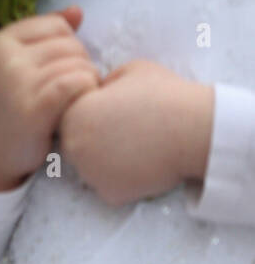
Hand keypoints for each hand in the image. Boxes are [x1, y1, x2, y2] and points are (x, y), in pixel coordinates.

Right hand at [0, 7, 99, 191]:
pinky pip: (78, 83)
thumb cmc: (15, 102)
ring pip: (80, 64)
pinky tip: (72, 108)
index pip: (58, 25)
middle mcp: (5, 56)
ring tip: (68, 101)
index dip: (68, 46)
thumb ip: (48, 35)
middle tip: (64, 91)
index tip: (53, 70)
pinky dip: (84, 95)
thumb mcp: (22, 62)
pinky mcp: (33, 105)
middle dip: (79, 66)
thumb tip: (77, 10)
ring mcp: (17, 81)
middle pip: (72, 45)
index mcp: (1, 40)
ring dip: (86, 84)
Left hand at [59, 59, 213, 206]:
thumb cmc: (165, 95)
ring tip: (138, 151)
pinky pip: (111, 189)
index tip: (117, 116)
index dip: (92, 118)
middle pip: (77, 147)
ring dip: (108, 164)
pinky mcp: (109, 193)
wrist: (194, 128)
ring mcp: (89, 172)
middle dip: (95, 143)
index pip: (69, 121)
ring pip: (92, 170)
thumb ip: (105, 81)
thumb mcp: (129, 71)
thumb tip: (100, 88)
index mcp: (71, 114)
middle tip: (126, 136)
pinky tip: (145, 168)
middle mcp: (72, 145)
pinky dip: (126, 183)